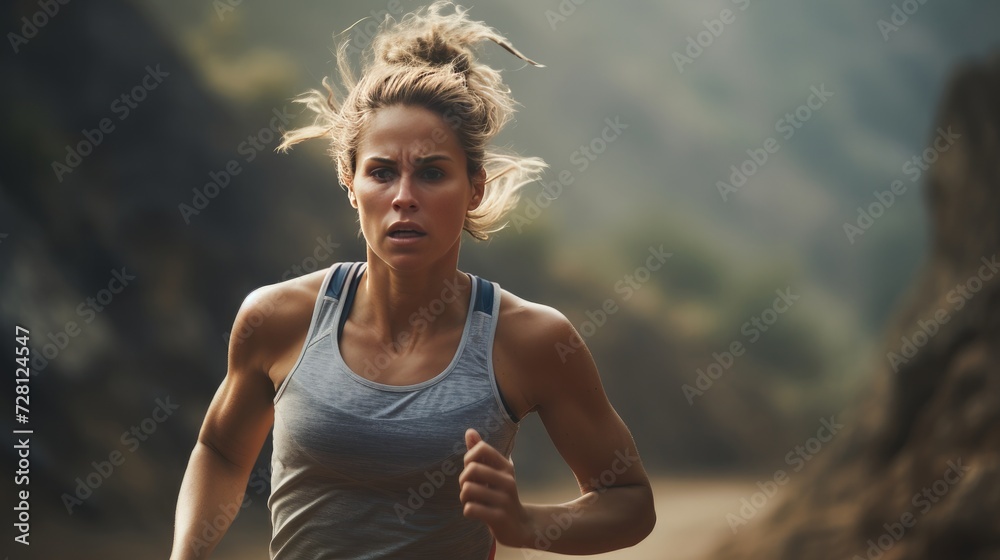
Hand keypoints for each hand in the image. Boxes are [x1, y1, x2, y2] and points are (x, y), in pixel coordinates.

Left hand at [458, 428, 531, 547]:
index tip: (472, 470)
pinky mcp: (499, 517)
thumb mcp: (494, 472)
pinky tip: (476, 512)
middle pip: (471, 469)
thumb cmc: (500, 495)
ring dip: (464, 497)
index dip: (469, 458)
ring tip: (472, 501)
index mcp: (506, 466)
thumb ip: (480, 452)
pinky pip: (470, 509)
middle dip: (463, 480)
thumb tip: (469, 431)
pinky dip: (468, 510)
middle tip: (469, 489)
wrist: (520, 526)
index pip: (481, 449)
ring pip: (468, 489)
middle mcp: (508, 480)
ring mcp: (504, 499)